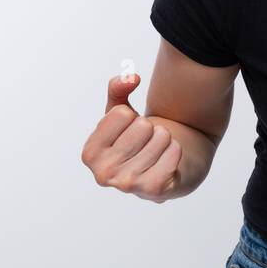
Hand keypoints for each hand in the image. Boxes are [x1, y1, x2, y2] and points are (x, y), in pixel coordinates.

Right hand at [81, 73, 182, 202]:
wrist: (168, 168)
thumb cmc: (138, 140)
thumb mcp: (121, 113)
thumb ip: (118, 88)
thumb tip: (131, 77)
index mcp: (90, 154)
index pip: (121, 114)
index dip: (130, 116)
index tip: (128, 131)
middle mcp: (104, 173)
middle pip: (142, 126)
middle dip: (150, 128)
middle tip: (147, 142)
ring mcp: (128, 185)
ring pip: (161, 137)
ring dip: (165, 139)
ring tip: (157, 151)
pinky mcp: (155, 191)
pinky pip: (174, 152)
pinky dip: (176, 150)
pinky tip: (169, 161)